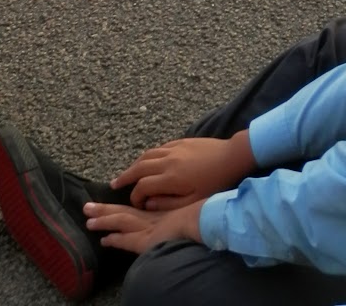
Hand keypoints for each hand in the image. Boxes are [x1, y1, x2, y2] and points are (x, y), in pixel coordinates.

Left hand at [83, 199, 203, 255]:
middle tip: (87, 206)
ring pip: (121, 220)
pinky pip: (126, 240)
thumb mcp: (189, 209)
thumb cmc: (201, 214)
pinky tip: (104, 240)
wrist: (203, 219)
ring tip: (88, 220)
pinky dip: (115, 239)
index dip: (120, 207)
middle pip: (123, 210)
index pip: (135, 209)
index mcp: (160, 211)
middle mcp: (150, 217)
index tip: (109, 203)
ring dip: (103, 219)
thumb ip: (179, 209)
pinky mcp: (145, 240)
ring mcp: (147, 227)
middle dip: (105, 208)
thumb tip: (174, 210)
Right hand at [112, 134, 253, 209]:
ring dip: (134, 164)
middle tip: (114, 184)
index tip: (135, 204)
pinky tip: (147, 160)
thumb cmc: (214, 183)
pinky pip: (158, 147)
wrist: (231, 157)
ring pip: (147, 155)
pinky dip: (148, 155)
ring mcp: (173, 149)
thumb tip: (149, 204)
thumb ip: (168, 204)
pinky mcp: (181, 141)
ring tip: (126, 173)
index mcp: (169, 178)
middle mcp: (167, 161)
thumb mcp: (192, 201)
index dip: (135, 196)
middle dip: (125, 177)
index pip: (142, 186)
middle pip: (139, 167)